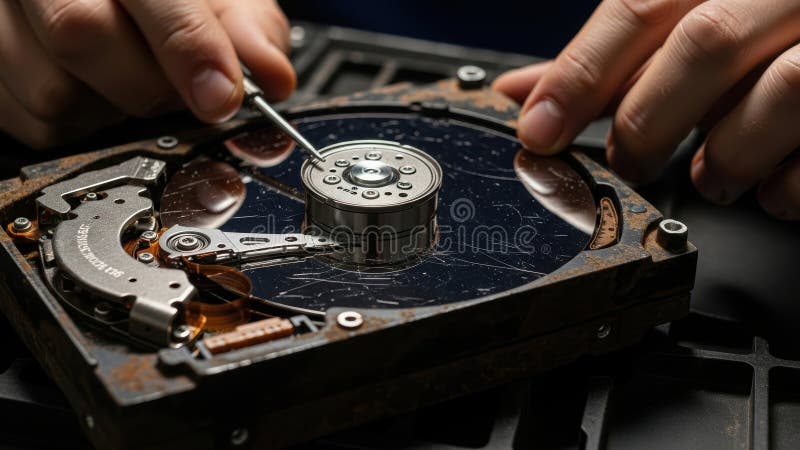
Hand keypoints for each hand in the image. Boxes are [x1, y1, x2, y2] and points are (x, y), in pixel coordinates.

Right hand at [0, 0, 293, 147]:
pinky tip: (103, 96)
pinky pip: (34, 123)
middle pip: (81, 35)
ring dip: (116, 110)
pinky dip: (84, 125)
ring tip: (139, 84)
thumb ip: (243, 26)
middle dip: (152, 84)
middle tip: (186, 92)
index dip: (187, 48)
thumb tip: (271, 77)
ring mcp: (0, 21)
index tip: (223, 95)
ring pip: (53, 90)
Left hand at [493, 0, 799, 219]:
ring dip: (726, 155)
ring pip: (779, 89)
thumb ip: (617, 55)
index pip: (638, 8)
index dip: (579, 75)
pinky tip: (773, 191)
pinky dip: (790, 184)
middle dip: (648, 122)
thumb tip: (530, 92)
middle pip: (703, 45)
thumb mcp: (687, 20)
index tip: (538, 130)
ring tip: (711, 178)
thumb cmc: (763, 25)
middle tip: (629, 163)